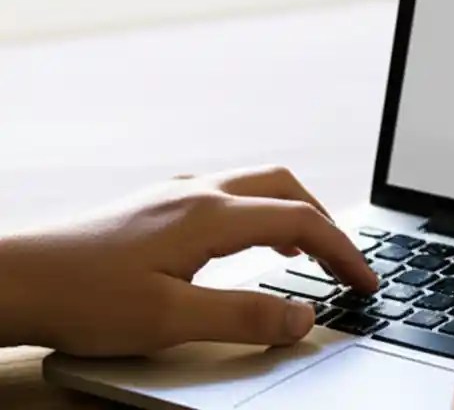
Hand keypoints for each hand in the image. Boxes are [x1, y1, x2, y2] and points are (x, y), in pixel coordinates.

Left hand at [0, 166, 376, 355]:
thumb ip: (246, 315)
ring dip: (293, 212)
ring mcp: (173, 194)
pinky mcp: (153, 205)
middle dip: (327, 221)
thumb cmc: (82, 298)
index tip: (366, 281)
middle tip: (346, 262)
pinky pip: (226, 194)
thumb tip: (305, 317)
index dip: (344, 252)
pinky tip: (247, 242)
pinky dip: (259, 213)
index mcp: (210, 215)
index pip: (302, 222)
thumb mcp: (171, 320)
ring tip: (310, 251)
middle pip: (286, 187)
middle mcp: (197, 193)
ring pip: (255, 185)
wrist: (12, 278)